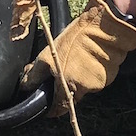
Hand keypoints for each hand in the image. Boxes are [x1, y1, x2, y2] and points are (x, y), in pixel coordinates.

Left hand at [21, 0, 135, 114]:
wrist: (104, 27)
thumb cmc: (75, 39)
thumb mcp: (48, 55)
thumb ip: (35, 74)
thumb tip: (26, 86)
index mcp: (68, 87)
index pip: (59, 109)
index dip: (52, 109)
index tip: (48, 104)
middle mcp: (85, 90)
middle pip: (72, 96)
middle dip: (65, 87)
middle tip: (61, 72)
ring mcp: (99, 83)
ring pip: (85, 86)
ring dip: (79, 78)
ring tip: (76, 60)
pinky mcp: (110, 74)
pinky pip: (97, 77)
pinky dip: (91, 71)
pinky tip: (89, 57)